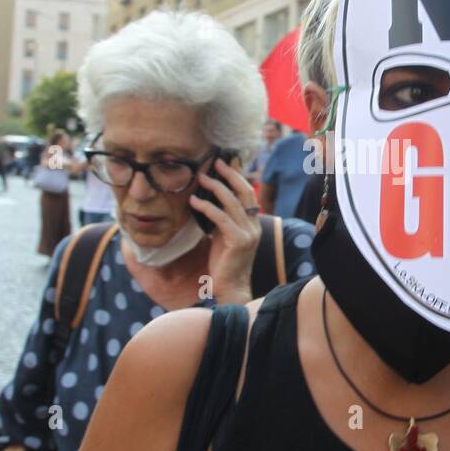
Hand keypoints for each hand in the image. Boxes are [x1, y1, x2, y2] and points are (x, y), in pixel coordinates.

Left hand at [191, 157, 261, 304]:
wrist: (231, 288)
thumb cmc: (225, 264)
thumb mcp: (224, 237)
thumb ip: (223, 220)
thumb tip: (208, 202)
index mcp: (254, 223)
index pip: (248, 193)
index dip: (238, 176)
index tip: (226, 161)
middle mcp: (255, 225)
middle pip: (245, 192)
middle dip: (230, 174)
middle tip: (216, 162)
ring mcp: (249, 233)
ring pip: (232, 202)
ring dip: (215, 187)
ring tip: (201, 178)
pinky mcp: (239, 241)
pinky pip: (221, 218)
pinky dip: (206, 208)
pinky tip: (194, 202)